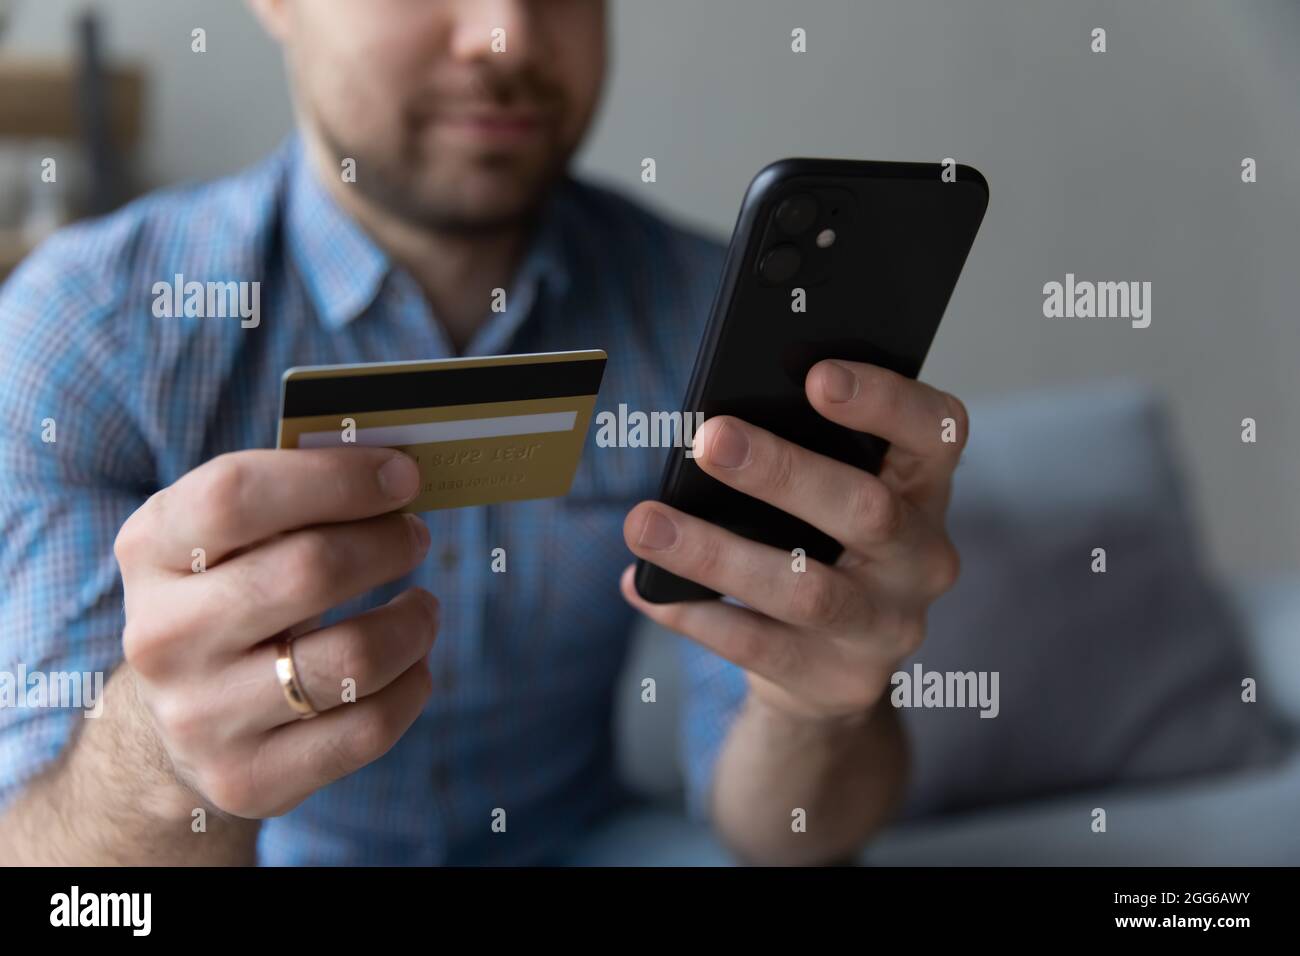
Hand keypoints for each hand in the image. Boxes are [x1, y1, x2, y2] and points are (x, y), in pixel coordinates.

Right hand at [113, 447, 436, 818]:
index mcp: (151, 550)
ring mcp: (200, 716)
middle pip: (309, 572)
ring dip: (414, 622)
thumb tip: (396, 468)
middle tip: (415, 536)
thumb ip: (292, 496)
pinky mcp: (248, 778)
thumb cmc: (230, 594)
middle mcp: (162, 635)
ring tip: (421, 606)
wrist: (177, 720)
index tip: (403, 476)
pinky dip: (411, 685)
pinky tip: (410, 664)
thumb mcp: (228, 537)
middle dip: (387, 545)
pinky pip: (367, 728)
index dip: (336, 479)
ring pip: (352, 660)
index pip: (235, 495)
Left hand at [621, 360, 965, 723]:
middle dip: (784, 472)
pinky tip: (645, 586)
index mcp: (925, 491)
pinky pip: (758, 646)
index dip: (886, 401)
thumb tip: (715, 429)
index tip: (818, 376)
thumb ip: (805, 456)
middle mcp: (923, 560)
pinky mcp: (841, 682)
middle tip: (711, 440)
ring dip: (717, 552)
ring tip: (645, 522)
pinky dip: (694, 613)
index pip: (937, 433)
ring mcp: (888, 628)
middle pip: (867, 511)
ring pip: (806, 590)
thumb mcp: (833, 498)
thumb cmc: (823, 546)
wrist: (834, 668)